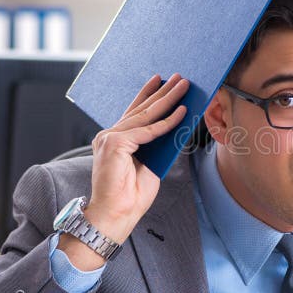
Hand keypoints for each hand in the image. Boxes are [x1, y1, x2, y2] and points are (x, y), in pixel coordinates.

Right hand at [58, 74, 188, 269]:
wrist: (116, 214)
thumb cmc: (131, 195)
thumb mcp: (149, 164)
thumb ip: (155, 145)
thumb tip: (175, 128)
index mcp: (115, 140)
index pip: (134, 112)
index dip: (149, 95)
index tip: (161, 81)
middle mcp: (109, 135)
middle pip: (141, 109)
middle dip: (162, 91)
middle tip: (178, 77)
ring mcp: (110, 138)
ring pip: (145, 115)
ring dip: (168, 99)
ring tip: (183, 85)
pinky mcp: (115, 144)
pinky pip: (148, 130)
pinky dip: (167, 122)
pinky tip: (182, 112)